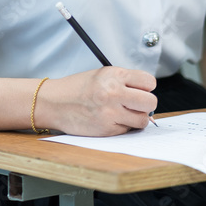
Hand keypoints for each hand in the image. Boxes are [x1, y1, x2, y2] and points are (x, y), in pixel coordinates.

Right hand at [36, 67, 156, 135]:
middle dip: (147, 105)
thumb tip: (147, 97)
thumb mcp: (102, 75)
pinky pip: (127, 130)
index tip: (141, 90)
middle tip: (137, 104)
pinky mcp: (107, 129)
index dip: (147, 87)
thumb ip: (125, 82)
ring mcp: (111, 113)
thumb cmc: (77, 88)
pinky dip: (123, 127)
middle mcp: (114, 93)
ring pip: (142, 120)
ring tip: (124, 113)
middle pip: (150, 102)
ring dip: (136, 118)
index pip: (149, 82)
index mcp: (114, 75)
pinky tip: (111, 119)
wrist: (54, 102)